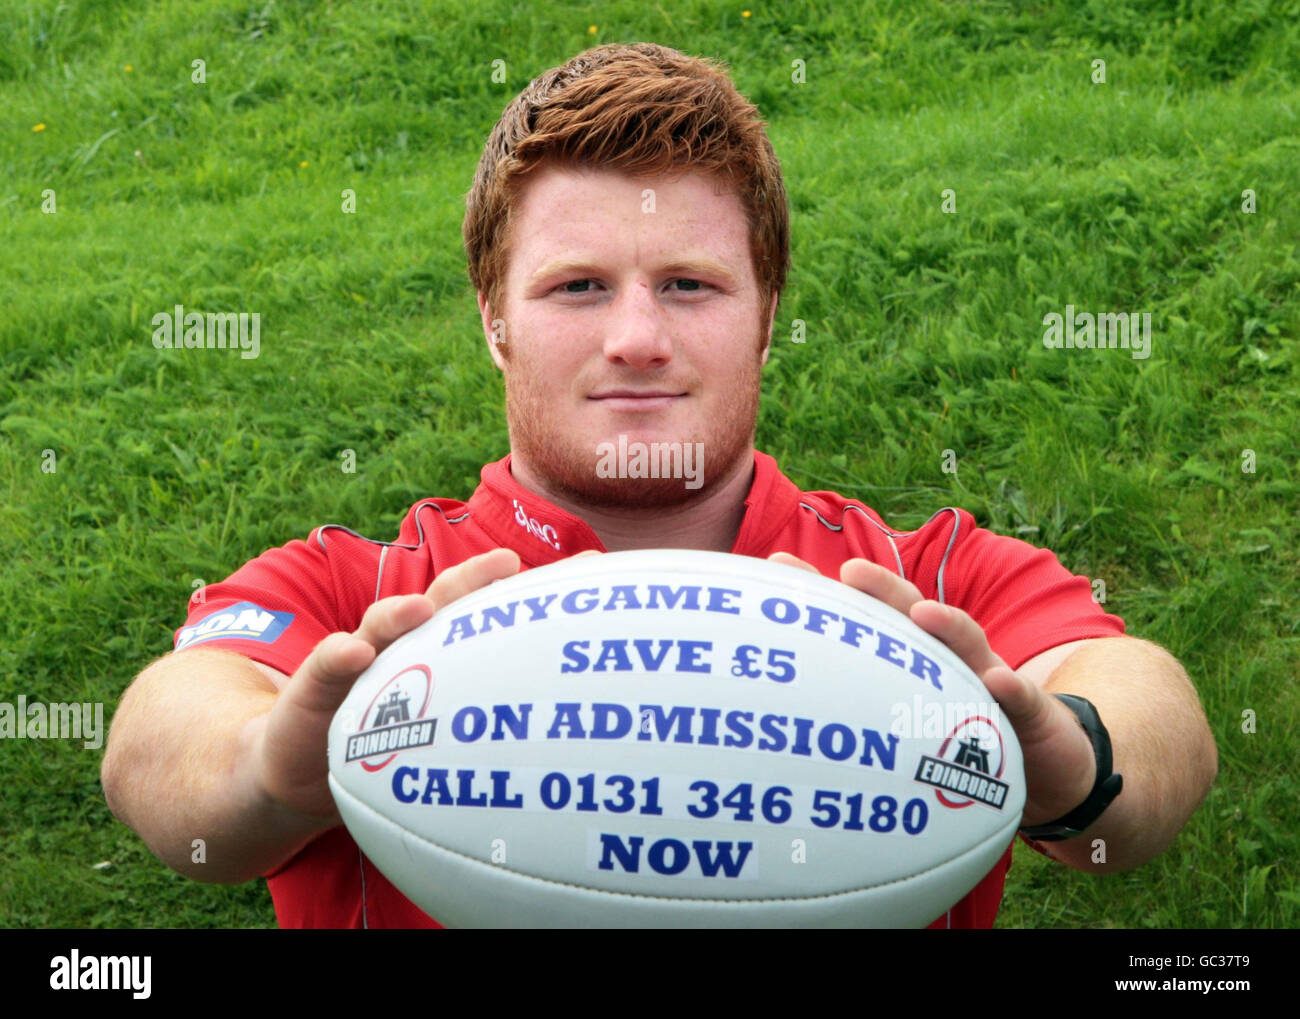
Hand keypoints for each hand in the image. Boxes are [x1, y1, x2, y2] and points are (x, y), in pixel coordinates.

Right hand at [256, 547, 526, 821]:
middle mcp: (396, 645)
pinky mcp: (314, 685)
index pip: (469, 613)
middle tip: (503, 562)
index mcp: (428, 652)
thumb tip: (546, 719)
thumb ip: (473, 715)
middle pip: (434, 603)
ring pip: (380, 626)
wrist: (302, 772)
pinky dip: (342, 655)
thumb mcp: (432, 729)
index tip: (539, 573)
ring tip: (423, 607)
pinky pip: (327, 664)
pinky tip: (356, 654)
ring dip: (400, 613)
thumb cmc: (380, 747)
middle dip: (468, 579)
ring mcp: (355, 659)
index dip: (504, 592)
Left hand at [768, 552, 1096, 828]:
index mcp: (915, 657)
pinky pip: (1022, 701)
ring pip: (972, 645)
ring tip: (923, 614)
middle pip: (916, 615)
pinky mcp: (1030, 715)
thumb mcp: (904, 718)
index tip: (782, 567)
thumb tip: (777, 699)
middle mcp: (951, 657)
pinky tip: (997, 681)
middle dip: (885, 591)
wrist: (1043, 765)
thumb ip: (856, 704)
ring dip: (949, 626)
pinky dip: (1011, 689)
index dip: (829, 594)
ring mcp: (992, 680)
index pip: (868, 617)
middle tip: (851, 571)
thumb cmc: (960, 737)